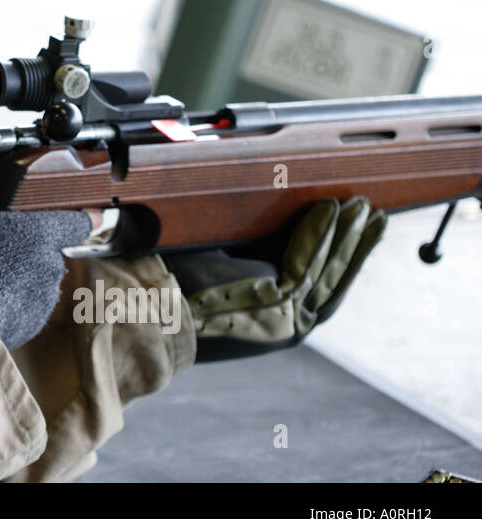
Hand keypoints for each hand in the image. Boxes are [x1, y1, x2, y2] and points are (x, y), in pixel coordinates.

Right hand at [0, 175, 92, 349]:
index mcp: (41, 233)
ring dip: (18, 277)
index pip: (78, 221)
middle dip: (25, 249)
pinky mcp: (34, 323)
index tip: (92, 215)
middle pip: (46, 250)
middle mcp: (51, 264)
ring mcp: (46, 297)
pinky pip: (26, 306)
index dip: (85, 216)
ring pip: (36, 280)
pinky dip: (11, 302)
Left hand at [166, 197, 385, 360]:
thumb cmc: (167, 280)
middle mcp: (279, 321)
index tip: (359, 222)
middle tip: (373, 210)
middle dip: (355, 243)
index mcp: (266, 309)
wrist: (144, 307)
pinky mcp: (270, 314)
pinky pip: (302, 268)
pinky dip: (316, 236)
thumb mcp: (214, 252)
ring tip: (362, 207)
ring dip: (345, 236)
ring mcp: (279, 322)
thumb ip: (243, 237)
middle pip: (331, 279)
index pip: (316, 277)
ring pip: (324, 272)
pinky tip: (329, 210)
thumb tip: (262, 196)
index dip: (342, 251)